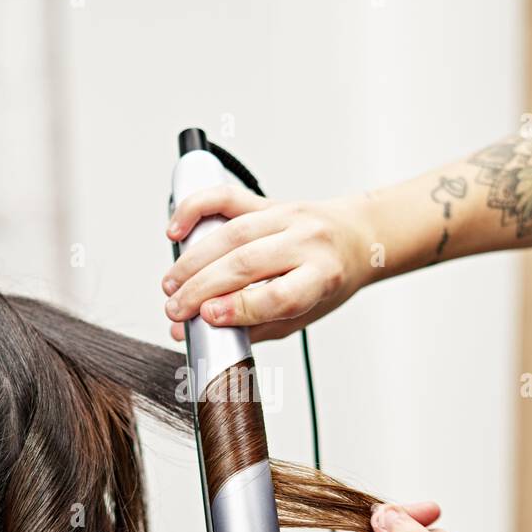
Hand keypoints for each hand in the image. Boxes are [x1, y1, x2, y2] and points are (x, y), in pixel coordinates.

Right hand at [163, 188, 378, 341]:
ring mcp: (286, 216)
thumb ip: (252, 326)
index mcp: (324, 276)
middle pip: (246, 263)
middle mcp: (308, 241)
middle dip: (202, 289)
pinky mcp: (268, 200)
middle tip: (175, 309)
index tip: (206, 318)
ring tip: (171, 285)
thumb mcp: (303, 314)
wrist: (359, 237)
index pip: (279, 294)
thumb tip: (199, 333)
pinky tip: (176, 230)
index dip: (239, 307)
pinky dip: (196, 209)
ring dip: (193, 261)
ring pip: (231, 234)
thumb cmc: (330, 280)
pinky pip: (226, 197)